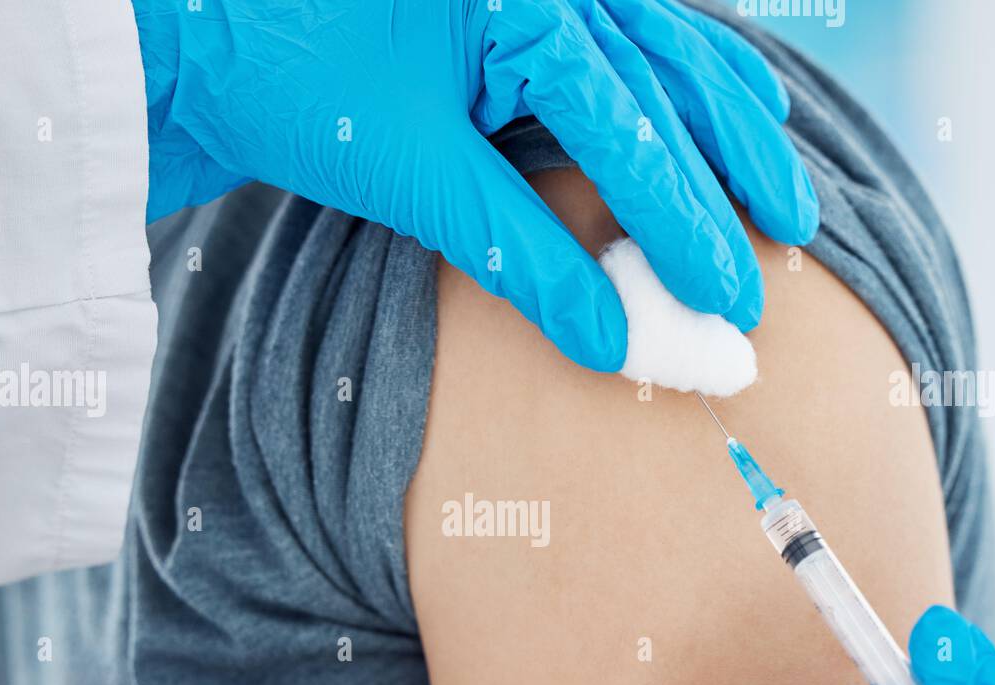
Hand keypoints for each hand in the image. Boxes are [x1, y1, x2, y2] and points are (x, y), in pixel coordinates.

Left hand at [131, 0, 818, 369]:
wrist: (199, 29)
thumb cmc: (291, 87)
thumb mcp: (414, 173)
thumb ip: (518, 252)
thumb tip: (610, 340)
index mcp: (522, 2)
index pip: (628, 127)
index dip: (686, 222)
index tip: (729, 299)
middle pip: (670, 73)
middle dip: (733, 164)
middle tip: (794, 236)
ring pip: (663, 41)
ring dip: (728, 112)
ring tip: (787, 170)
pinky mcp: (518, 5)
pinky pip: (624, 32)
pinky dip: (679, 69)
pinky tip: (724, 90)